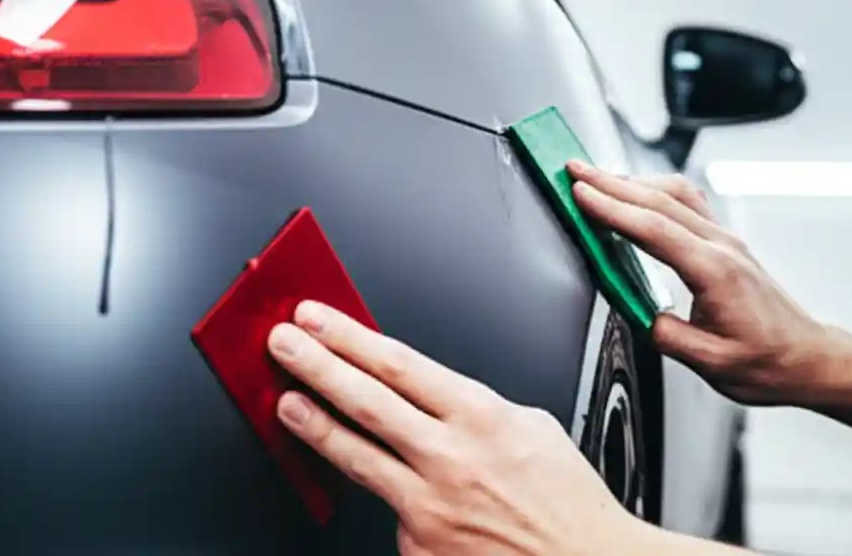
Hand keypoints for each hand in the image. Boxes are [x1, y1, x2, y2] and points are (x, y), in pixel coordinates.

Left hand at [267, 301, 654, 555]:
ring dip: (315, 424)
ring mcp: (429, 506)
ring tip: (287, 401)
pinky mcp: (419, 546)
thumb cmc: (568, 501)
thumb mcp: (532, 426)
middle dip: (316, 365)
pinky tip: (384, 484)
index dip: (347, 337)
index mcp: (481, 415)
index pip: (397, 363)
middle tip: (283, 342)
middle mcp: (450, 458)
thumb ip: (475, 406)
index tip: (317, 319)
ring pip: (358, 455)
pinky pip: (389, 509)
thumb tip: (428, 390)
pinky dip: (385, 493)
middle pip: (365, 400)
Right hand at [568, 162, 844, 406]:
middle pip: (659, 200)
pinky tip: (636, 192)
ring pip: (674, 194)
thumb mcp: (711, 364)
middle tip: (573, 168)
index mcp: (715, 272)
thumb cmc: (767, 363)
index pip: (654, 230)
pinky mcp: (724, 243)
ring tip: (596, 176)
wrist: (807, 358)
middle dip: (610, 182)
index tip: (580, 193)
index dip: (612, 209)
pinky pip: (686, 203)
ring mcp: (725, 240)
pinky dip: (653, 191)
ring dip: (631, 181)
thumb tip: (633, 311)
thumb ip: (666, 335)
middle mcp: (721, 247)